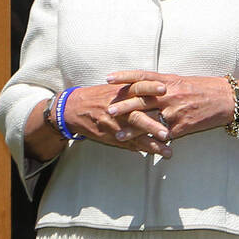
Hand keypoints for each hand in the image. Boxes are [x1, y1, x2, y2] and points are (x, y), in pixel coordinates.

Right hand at [58, 83, 173, 156]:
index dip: (150, 87)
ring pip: (134, 135)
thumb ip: (134, 87)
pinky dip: (142, 149)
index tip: (164, 88)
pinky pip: (128, 144)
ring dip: (151, 144)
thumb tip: (160, 84)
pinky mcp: (110, 136)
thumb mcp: (113, 88)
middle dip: (152, 125)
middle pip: (136, 117)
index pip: (137, 88)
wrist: (71, 109)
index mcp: (119, 93)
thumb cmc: (98, 97)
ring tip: (167, 151)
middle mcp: (117, 109)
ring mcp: (114, 125)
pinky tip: (156, 154)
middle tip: (167, 133)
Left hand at [104, 70, 237, 142]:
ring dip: (132, 129)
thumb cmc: (207, 89)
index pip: (142, 76)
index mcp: (169, 81)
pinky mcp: (182, 126)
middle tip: (108, 110)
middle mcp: (169, 95)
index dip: (124, 76)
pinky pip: (164, 136)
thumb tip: (149, 84)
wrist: (228, 100)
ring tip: (118, 135)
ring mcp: (175, 111)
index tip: (108, 78)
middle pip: (140, 100)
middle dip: (123, 106)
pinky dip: (152, 143)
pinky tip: (142, 148)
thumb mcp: (184, 81)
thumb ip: (165, 84)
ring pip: (149, 121)